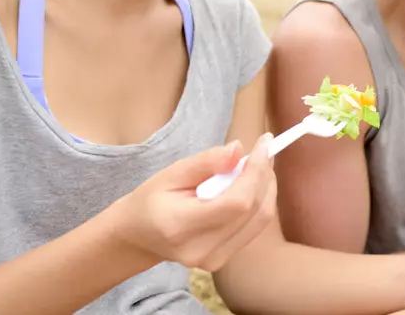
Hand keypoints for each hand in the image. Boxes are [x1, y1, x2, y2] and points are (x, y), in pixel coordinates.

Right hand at [105, 133, 277, 271]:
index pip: (237, 202)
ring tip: (257, 165)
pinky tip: (250, 185)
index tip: (263, 144)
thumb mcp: (172, 173)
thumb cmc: (152, 200)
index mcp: (181, 226)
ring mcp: (213, 260)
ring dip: (266, 187)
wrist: (138, 236)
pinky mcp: (222, 261)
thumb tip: (239, 149)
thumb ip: (206, 162)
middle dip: (264, 175)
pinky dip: (259, 202)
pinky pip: (254, 228)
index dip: (256, 172)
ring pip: (260, 219)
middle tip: (262, 150)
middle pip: (253, 210)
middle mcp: (201, 249)